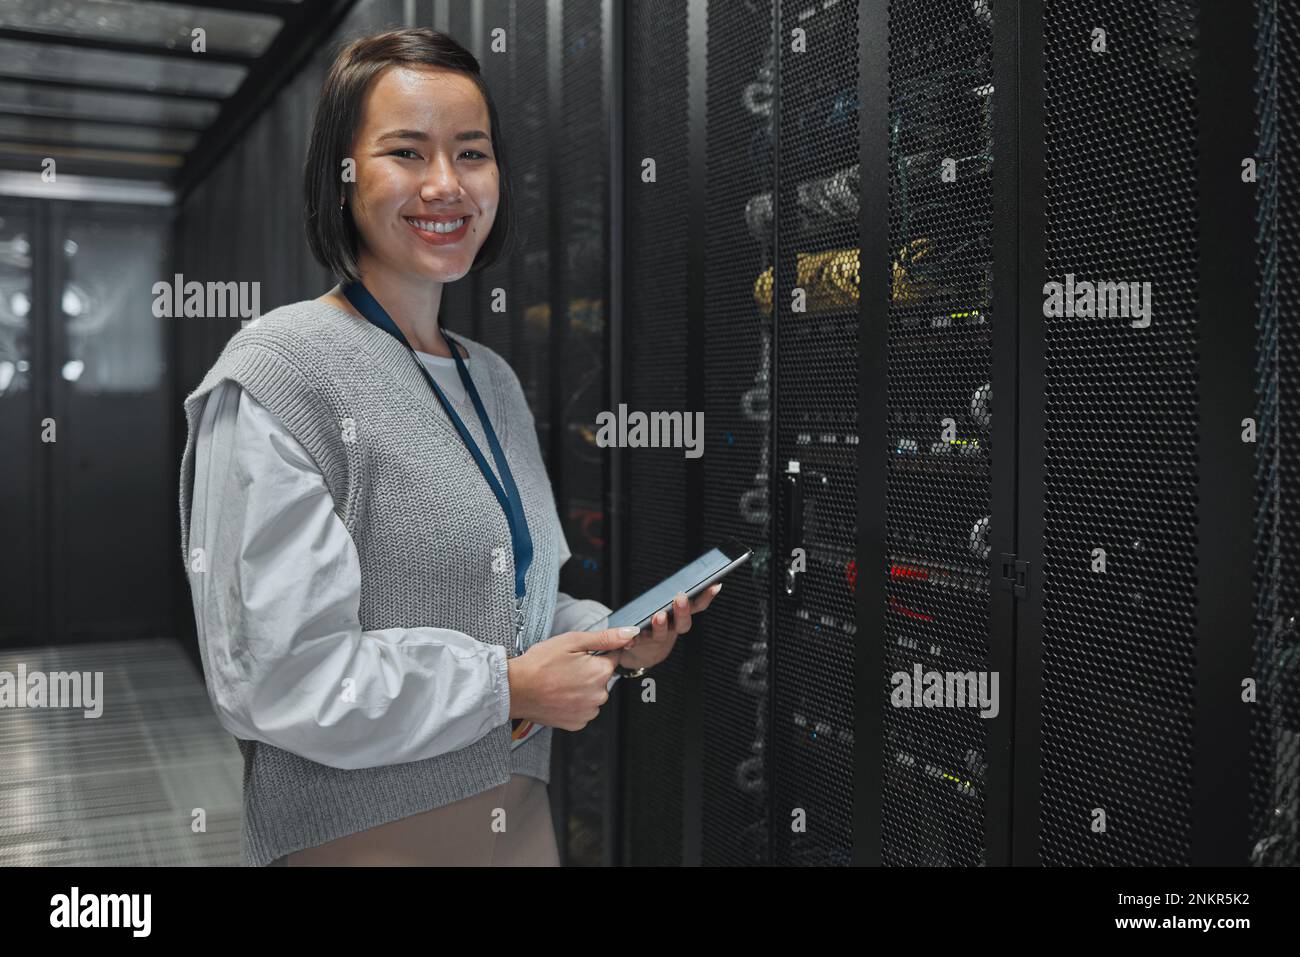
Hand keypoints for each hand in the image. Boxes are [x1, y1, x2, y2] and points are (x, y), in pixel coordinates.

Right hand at [507, 626, 637, 730]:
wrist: (515, 689)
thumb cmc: (539, 664)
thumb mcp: (572, 641)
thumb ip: (605, 638)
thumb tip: (629, 633)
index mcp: (601, 672)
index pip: (612, 657)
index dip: (594, 653)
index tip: (578, 656)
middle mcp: (599, 695)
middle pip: (602, 677)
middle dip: (588, 671)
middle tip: (565, 668)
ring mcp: (588, 712)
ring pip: (593, 694)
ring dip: (582, 688)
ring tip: (560, 682)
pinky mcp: (577, 723)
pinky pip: (583, 709)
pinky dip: (574, 703)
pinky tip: (560, 695)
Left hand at [616, 583, 722, 672]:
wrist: (643, 651)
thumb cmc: (656, 622)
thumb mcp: (667, 607)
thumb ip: (673, 596)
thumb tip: (685, 576)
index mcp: (680, 616)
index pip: (698, 606)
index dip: (707, 597)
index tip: (715, 585)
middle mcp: (672, 629)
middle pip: (682, 623)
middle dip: (683, 610)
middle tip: (681, 597)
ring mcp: (657, 638)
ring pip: (661, 634)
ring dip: (661, 625)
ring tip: (659, 616)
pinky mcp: (639, 644)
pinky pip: (636, 642)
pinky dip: (632, 639)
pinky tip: (629, 636)